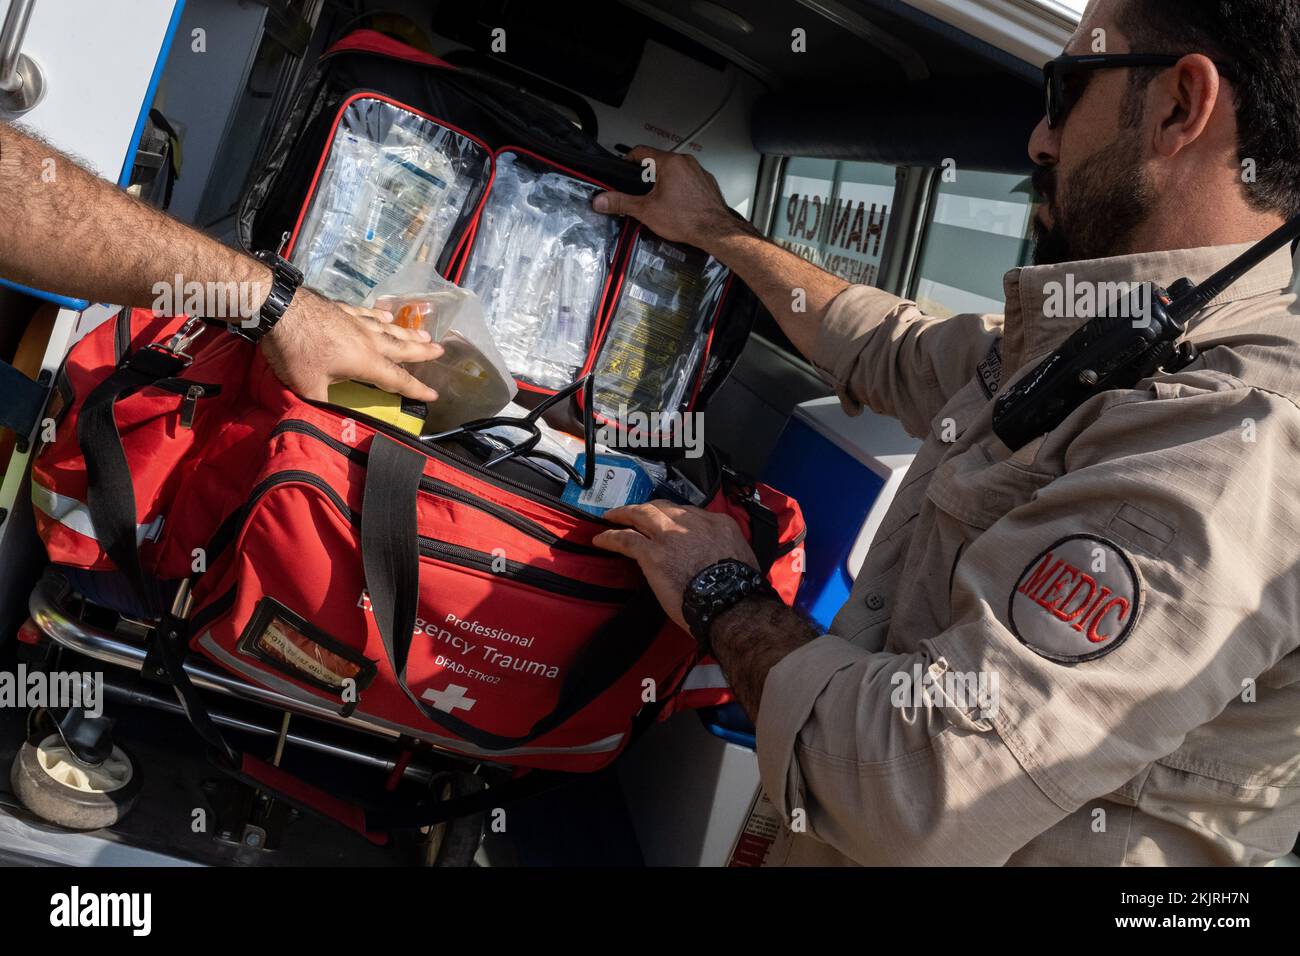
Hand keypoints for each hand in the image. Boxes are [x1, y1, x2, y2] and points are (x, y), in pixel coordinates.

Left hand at [260, 290, 442, 401]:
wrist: (278, 309)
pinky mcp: (342, 310)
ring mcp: (355, 322)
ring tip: (425, 333)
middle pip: (401, 348)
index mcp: (365, 361)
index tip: (434, 395)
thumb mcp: (307, 386)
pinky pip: (368, 314)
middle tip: (441, 350)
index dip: (416, 389)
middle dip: (422, 351)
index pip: (397, 379)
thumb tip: (328, 422)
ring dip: (408, 333)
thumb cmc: (295, 351)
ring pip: (388, 329)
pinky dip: (380, 316)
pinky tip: (387, 316)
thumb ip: (321, 404)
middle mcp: (367, 340)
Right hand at [591, 146, 750, 251]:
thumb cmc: (688, 219)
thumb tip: (602, 201)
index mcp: (669, 163)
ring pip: (674, 170)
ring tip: (658, 199)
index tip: (623, 168)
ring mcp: (698, 171)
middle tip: (640, 190)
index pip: (641, 151)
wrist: (715, 230)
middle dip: (646, 175)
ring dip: (664, 181)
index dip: (628, 160)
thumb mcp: (646, 211)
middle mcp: (685, 162)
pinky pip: (687, 179)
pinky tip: (676, 204)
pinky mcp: (706, 182)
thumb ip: (621, 203)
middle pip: (658, 161)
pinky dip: (679, 188)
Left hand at [593, 500, 758, 630]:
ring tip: (610, 517)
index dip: (674, 516)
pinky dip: (610, 537)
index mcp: (717, 523)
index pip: (689, 512)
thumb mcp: (742, 555)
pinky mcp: (652, 553)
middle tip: (634, 512)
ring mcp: (669, 535)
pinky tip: (600, 539)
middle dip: (646, 508)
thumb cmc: (739, 589)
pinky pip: (625, 539)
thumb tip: (714, 555)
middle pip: (663, 507)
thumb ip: (724, 547)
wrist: (729, 602)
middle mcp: (691, 522)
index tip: (666, 522)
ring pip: (641, 515)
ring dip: (624, 514)